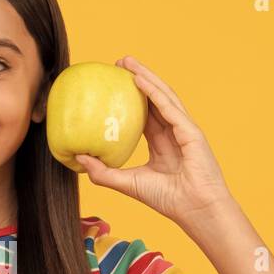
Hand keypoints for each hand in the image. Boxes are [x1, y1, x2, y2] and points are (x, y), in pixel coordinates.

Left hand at [75, 55, 233, 226]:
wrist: (195, 210)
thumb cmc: (168, 199)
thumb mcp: (128, 183)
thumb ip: (104, 172)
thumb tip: (78, 158)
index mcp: (162, 143)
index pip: (145, 114)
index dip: (130, 98)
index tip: (113, 84)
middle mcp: (174, 132)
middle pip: (154, 99)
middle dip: (137, 79)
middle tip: (118, 63)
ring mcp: (184, 130)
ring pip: (163, 96)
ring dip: (145, 77)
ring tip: (128, 63)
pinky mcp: (191, 131)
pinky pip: (169, 107)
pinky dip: (154, 92)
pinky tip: (140, 80)